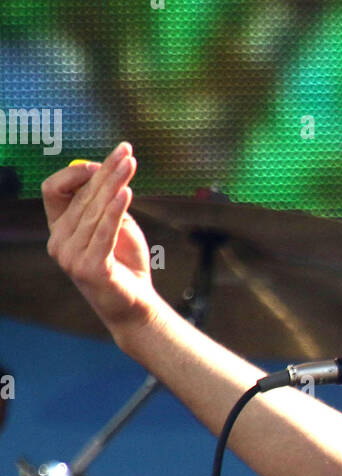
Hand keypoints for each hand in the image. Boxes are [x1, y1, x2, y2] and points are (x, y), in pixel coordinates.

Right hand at [42, 143, 163, 339]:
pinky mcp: (90, 268)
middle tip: (126, 152)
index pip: (54, 190)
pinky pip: (103, 232)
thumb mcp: (115, 227)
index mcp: (58, 229)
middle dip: (106, 172)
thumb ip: (106, 204)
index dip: (76, 173)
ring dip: (114, 184)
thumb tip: (108, 173)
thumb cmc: (126, 265)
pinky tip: (126, 192)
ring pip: (94, 211)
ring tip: (130, 166)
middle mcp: (58, 242)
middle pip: (81, 196)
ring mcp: (71, 257)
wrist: (136, 306)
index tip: (104, 163)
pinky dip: (115, 210)